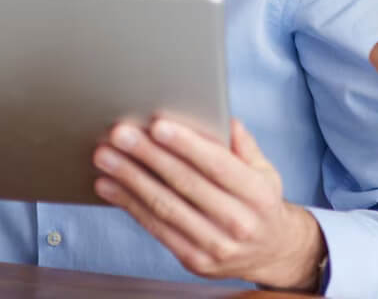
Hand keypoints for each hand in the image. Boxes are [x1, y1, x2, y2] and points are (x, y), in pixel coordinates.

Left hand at [93, 118, 325, 290]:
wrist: (271, 252)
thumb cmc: (260, 201)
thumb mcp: (264, 169)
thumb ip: (243, 144)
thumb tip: (222, 116)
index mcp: (257, 194)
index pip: (217, 165)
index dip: (186, 145)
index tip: (157, 125)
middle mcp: (238, 223)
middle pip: (185, 184)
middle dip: (148, 156)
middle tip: (119, 134)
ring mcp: (215, 246)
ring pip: (165, 208)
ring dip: (130, 180)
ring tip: (105, 157)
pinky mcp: (195, 261)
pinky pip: (156, 229)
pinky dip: (129, 205)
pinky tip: (109, 186)